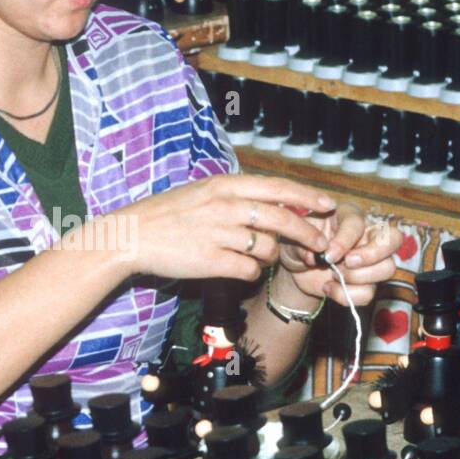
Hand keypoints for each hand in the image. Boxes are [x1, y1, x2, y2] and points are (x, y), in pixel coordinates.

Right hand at [99, 174, 335, 284]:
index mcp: (224, 185)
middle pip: (281, 219)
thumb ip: (235, 195)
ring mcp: (218, 234)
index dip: (307, 197)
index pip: (277, 188)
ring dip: (271, 256)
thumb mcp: (202, 192)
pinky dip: (251, 272)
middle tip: (321, 246)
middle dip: (308, 234)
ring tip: (259, 257)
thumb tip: (271, 200)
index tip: (327, 205)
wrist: (132, 236)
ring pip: (267, 248)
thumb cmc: (167, 214)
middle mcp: (225, 206)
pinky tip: (239, 269)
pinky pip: (248, 270)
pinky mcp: (211, 261)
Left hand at [277, 202, 401, 306]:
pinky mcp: (367, 282)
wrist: (296, 268)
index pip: (358, 223)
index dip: (345, 240)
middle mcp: (367, 234)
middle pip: (393, 240)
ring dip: (358, 278)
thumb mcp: (294, 238)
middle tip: (347, 263)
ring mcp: (372, 259)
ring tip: (332, 275)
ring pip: (387, 269)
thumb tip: (316, 255)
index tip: (328, 255)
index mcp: (348, 215)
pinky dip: (346, 295)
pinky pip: (369, 293)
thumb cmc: (298, 243)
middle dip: (371, 255)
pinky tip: (328, 288)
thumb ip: (303, 242)